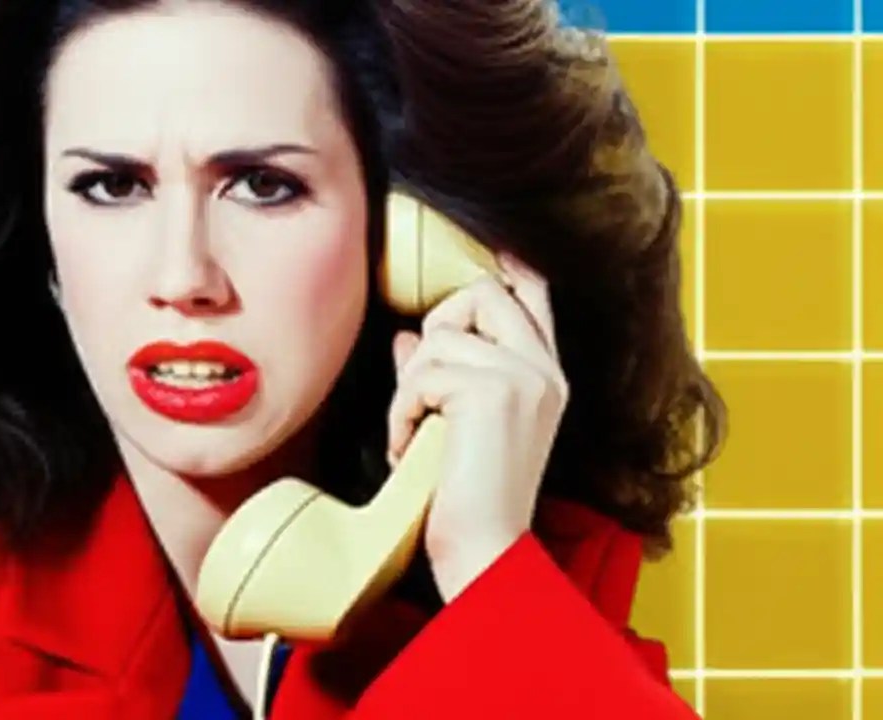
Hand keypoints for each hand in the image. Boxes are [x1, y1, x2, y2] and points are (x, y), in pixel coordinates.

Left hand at [387, 251, 567, 602]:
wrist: (485, 550)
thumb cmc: (467, 496)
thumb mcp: (460, 424)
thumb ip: (444, 374)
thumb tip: (407, 337)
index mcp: (546, 375)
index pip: (535, 294)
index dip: (508, 267)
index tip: (490, 259)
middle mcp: (544, 369)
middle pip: (482, 292)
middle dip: (437, 327)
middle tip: (422, 386)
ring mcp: (524, 377)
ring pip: (439, 336)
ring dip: (409, 387)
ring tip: (414, 434)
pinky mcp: (493, 392)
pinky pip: (420, 374)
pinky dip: (401, 413)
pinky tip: (410, 449)